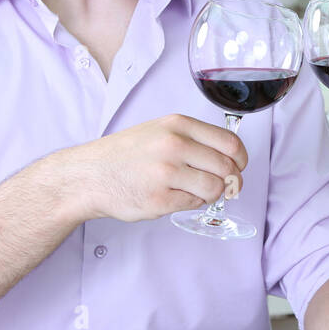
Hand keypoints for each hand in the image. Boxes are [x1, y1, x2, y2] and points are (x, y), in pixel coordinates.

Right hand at [53, 114, 247, 222]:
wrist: (88, 176)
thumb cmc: (126, 155)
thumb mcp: (159, 130)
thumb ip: (194, 140)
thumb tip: (231, 159)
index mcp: (177, 125)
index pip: (230, 143)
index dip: (240, 160)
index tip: (238, 167)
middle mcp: (173, 145)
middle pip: (226, 168)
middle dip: (229, 181)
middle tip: (221, 186)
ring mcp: (166, 173)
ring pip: (214, 188)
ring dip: (211, 194)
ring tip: (194, 191)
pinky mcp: (159, 200)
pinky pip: (194, 204)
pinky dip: (191, 203)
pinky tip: (175, 197)